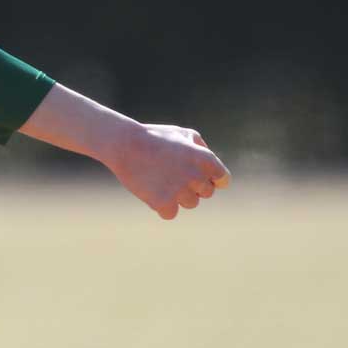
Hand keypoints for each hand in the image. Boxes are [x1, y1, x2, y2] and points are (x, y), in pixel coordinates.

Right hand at [105, 124, 231, 220]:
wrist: (124, 144)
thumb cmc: (154, 137)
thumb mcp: (182, 133)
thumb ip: (201, 149)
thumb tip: (212, 167)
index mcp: (205, 158)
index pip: (223, 179)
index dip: (211, 178)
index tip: (197, 175)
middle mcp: (196, 176)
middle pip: (206, 193)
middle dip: (192, 186)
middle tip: (172, 174)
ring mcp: (180, 191)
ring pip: (190, 204)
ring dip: (178, 196)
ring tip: (160, 180)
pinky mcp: (163, 203)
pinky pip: (170, 214)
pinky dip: (162, 206)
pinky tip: (152, 191)